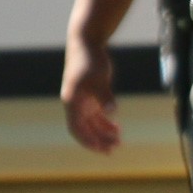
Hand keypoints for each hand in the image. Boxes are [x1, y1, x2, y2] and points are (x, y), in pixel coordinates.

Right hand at [61, 36, 120, 153]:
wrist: (86, 42)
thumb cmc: (90, 59)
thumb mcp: (98, 78)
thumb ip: (104, 95)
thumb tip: (111, 112)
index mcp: (73, 102)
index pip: (77, 128)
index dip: (88, 141)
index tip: (101, 149)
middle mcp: (75, 104)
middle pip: (85, 129)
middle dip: (98, 141)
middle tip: (114, 149)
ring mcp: (83, 100)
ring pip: (92, 123)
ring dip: (103, 133)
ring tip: (119, 141)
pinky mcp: (91, 95)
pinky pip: (97, 115)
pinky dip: (106, 122)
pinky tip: (118, 128)